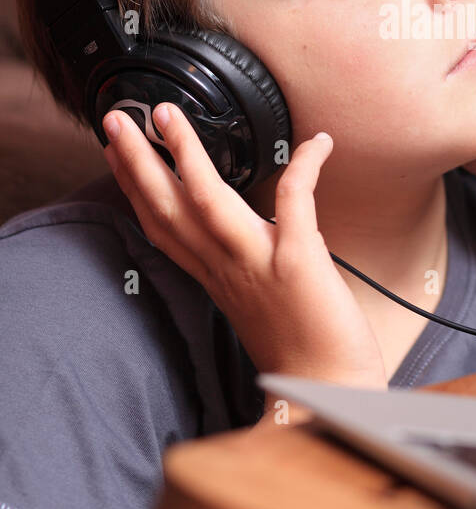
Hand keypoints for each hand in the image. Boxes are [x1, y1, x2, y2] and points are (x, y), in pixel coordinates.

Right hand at [101, 106, 387, 388]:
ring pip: (210, 201)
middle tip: (114, 119)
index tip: (114, 151)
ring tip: (167, 115)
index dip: (133, 187)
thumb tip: (236, 236)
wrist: (329, 392)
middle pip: (169, 209)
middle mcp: (227, 269)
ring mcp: (259, 263)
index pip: (163, 226)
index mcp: (216, 278)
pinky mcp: (298, 261)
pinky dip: (305, 167)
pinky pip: (295, 201)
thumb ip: (238, 270)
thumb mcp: (253, 307)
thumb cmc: (301, 355)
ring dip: (185, 155)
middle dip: (136, 162)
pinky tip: (318, 142)